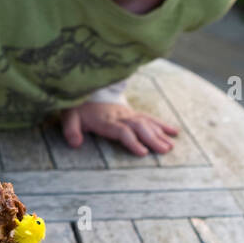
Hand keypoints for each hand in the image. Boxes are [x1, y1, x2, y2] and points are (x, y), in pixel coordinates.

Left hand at [61, 100, 178, 155]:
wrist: (85, 90)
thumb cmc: (77, 108)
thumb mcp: (69, 117)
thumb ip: (71, 130)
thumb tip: (75, 143)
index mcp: (105, 120)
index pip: (122, 131)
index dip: (132, 141)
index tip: (143, 152)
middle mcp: (120, 116)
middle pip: (139, 127)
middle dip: (153, 138)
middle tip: (165, 150)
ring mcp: (128, 114)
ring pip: (146, 122)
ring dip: (160, 134)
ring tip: (171, 146)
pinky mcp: (132, 113)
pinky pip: (149, 117)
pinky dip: (162, 124)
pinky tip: (174, 131)